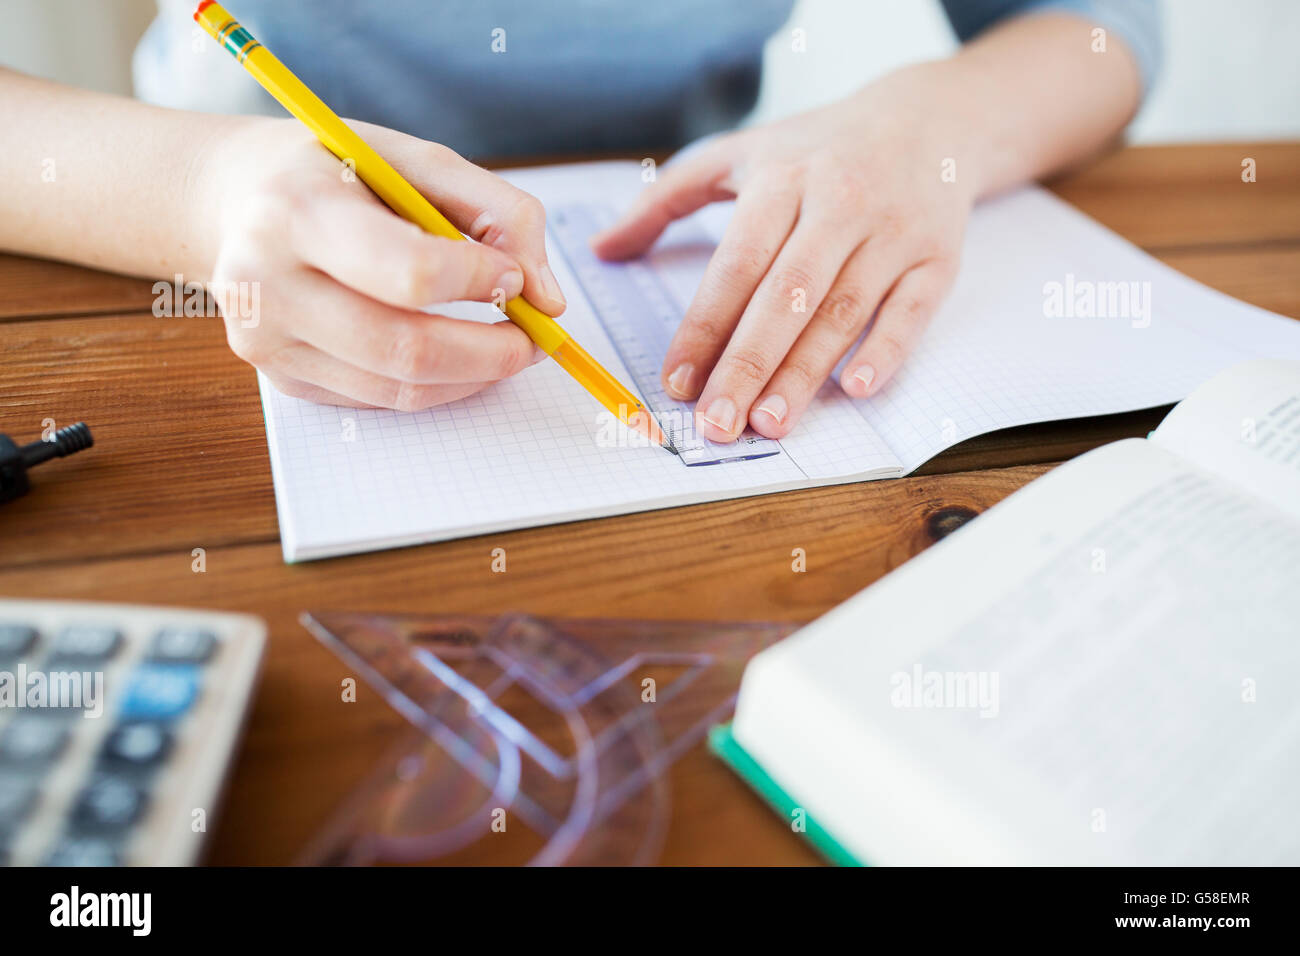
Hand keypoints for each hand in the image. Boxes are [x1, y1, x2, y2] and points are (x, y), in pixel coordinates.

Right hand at [200, 118, 565, 409]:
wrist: (236, 198)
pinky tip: (449, 349)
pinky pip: (380, 399)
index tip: (515, 277)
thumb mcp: (417, 160)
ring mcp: (266, 341)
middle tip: (535, 340)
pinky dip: (434, 382)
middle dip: (491, 353)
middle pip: (405, 349)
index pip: (408, 272)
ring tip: (503, 345)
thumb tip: (548, 299)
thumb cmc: (336, 173)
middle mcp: (265, 283)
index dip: (478, 282)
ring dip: (472, 376)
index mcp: (296, 211)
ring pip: (399, 389)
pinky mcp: (281, 378)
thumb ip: (499, 212)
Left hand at [592, 72, 974, 441]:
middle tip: (717, 423)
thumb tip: (600, 248)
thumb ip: (665, 199)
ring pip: (843, 311)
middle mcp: (838, 203)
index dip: (704, 326)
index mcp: (781, 181)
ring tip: (769, 424)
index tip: (675, 381)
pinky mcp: (937, 257)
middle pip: (786, 296)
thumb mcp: (738, 154)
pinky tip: (856, 389)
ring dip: (805, 373)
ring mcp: (892, 232)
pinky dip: (887, 350)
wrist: (924, 122)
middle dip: (748, 364)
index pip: (736, 265)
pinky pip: (912, 310)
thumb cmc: (815, 150)